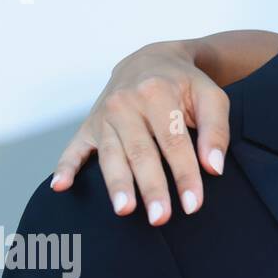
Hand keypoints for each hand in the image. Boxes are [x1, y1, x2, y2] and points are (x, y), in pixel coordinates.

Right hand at [51, 40, 229, 224]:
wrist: (151, 59)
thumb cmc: (185, 84)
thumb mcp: (211, 97)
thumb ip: (216, 131)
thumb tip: (214, 167)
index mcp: (158, 93)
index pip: (174, 142)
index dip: (185, 175)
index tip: (193, 204)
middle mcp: (126, 103)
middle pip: (141, 152)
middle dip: (151, 187)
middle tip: (160, 217)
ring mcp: (104, 115)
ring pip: (111, 154)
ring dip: (117, 184)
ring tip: (124, 209)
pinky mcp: (88, 125)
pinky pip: (74, 147)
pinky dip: (65, 167)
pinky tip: (60, 186)